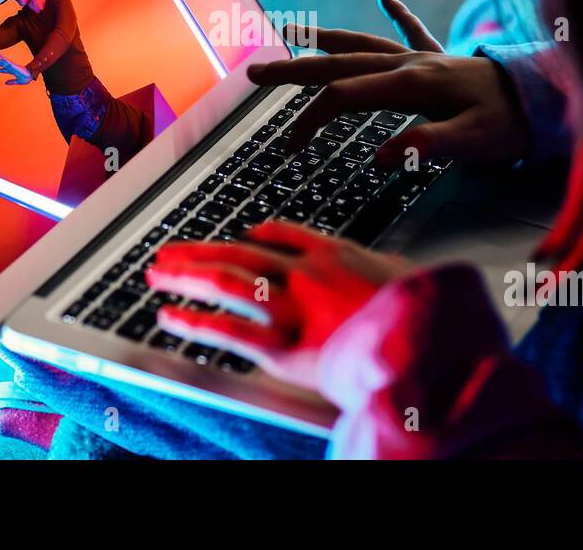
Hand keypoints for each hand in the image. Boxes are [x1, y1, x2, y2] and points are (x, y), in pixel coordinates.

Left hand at [0, 52, 31, 84]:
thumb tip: (5, 83)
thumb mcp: (18, 82)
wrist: (31, 76)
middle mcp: (11, 67)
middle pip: (1, 64)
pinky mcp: (12, 64)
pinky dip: (1, 56)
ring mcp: (11, 65)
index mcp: (12, 71)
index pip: (3, 70)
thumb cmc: (26, 79)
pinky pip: (6, 60)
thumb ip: (11, 82)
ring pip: (2, 61)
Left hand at [147, 221, 412, 389]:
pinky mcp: (284, 347)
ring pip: (226, 281)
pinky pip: (228, 331)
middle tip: (168, 252)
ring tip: (156, 274)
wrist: (426, 344)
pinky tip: (170, 316)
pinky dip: (195, 323)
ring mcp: (292, 307)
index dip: (259, 236)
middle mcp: (306, 274)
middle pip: (241, 253)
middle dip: (200, 252)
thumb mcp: (408, 275)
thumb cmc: (425, 313)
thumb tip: (388, 266)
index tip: (242, 236)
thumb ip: (386, 269)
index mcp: (336, 254)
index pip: (286, 235)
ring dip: (186, 276)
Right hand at [247, 0, 530, 165]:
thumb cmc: (513, 122)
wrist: (551, 98)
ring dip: (327, 39)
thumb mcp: (474, 142)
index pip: (344, 98)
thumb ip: (428, 146)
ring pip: (364, 44)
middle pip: (339, 64)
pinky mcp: (442, 60)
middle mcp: (411, 63)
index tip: (290, 147)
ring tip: (292, 30)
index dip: (310, 122)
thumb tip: (382, 156)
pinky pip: (414, 32)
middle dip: (293, 70)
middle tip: (253, 73)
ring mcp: (424, 58)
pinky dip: (398, 15)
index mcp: (412, 83)